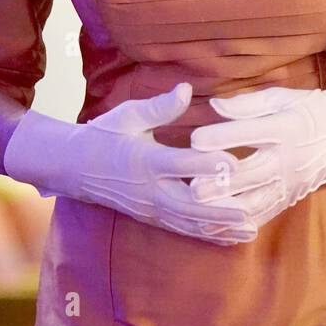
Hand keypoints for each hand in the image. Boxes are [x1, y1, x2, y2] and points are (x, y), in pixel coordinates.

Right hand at [3, 82, 259, 244]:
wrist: (75, 167)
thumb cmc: (105, 135)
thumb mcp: (128, 116)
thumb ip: (159, 106)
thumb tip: (185, 88)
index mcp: (146, 161)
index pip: (180, 164)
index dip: (207, 165)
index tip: (233, 163)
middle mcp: (150, 189)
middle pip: (189, 203)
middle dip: (220, 210)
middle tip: (250, 212)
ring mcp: (151, 208)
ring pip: (189, 222)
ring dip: (219, 227)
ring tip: (249, 229)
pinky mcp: (152, 217)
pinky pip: (183, 229)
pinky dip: (207, 234)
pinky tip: (230, 237)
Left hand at [188, 77, 325, 230]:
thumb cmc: (313, 110)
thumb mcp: (285, 98)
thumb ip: (249, 104)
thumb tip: (214, 105)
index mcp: (286, 128)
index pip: (251, 132)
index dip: (223, 136)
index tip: (195, 138)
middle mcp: (288, 159)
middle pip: (251, 174)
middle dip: (221, 183)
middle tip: (192, 188)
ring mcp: (289, 183)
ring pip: (256, 201)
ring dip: (227, 208)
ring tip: (200, 211)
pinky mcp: (289, 198)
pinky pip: (264, 214)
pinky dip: (241, 223)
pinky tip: (218, 226)